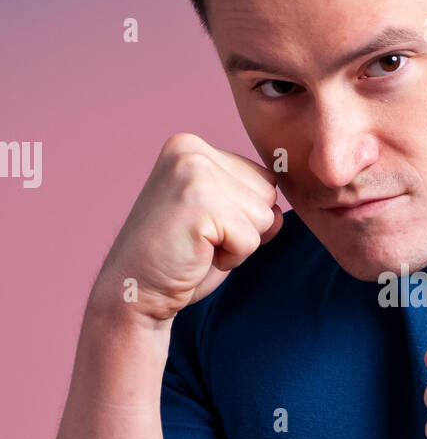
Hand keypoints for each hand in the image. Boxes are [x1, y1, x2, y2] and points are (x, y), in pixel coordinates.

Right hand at [90, 133, 282, 324]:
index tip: (203, 227)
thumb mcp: (222, 220)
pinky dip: (232, 258)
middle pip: (267, 193)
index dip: (242, 216)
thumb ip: (253, 203)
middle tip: (199, 239)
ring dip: (238, 243)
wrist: (135, 292)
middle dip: (243, 227)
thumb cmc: (179, 259)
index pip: (262, 180)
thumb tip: (279, 211)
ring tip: (198, 246)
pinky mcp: (199, 201)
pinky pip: (251, 238)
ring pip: (263, 215)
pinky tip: (197, 255)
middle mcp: (191, 149)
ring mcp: (193, 171)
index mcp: (192, 146)